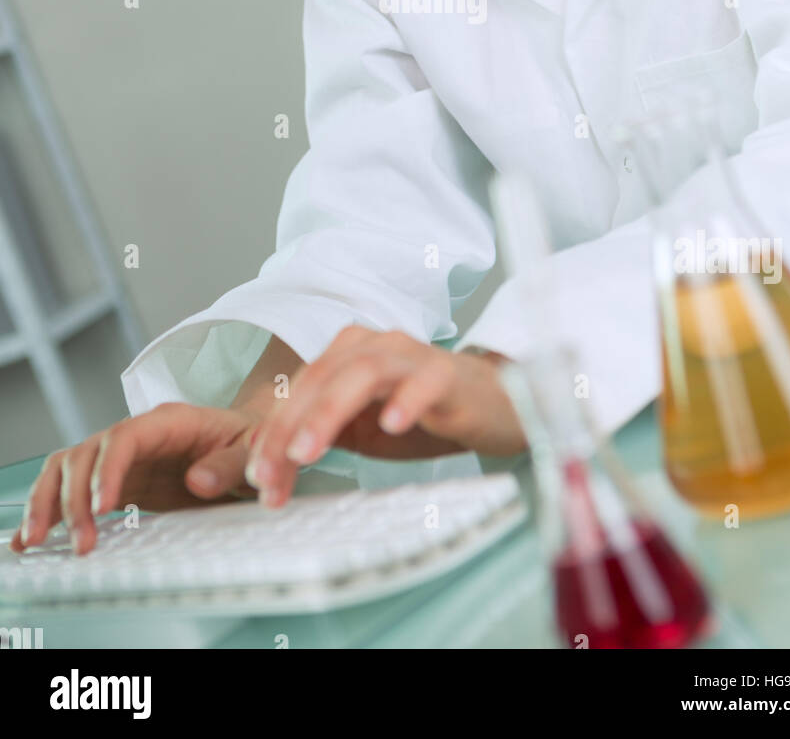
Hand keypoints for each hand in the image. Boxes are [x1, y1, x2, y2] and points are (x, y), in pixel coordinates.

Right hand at [8, 403, 263, 558]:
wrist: (245, 445)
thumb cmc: (248, 442)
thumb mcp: (252, 450)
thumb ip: (231, 464)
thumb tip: (198, 481)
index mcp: (170, 421)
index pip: (125, 437)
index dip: (108, 470)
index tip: (103, 506)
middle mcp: (138, 434)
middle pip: (87, 452)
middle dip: (74, 498)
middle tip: (82, 543)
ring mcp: (123, 456)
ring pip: (69, 466)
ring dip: (50, 502)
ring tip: (38, 540)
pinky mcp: (116, 478)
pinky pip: (72, 486)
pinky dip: (48, 507)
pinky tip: (31, 535)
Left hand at [243, 327, 527, 508]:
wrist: (493, 408)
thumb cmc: (424, 415)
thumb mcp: (361, 430)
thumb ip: (317, 435)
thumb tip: (262, 460)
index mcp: (346, 355)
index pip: (298, 391)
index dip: (273, 433)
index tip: (259, 479)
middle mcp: (374, 346)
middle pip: (320, 377)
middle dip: (289, 427)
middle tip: (271, 473)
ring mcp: (411, 356)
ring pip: (362, 372)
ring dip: (329, 410)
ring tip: (308, 451)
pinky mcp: (447, 375)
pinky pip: (424, 381)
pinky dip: (405, 400)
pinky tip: (391, 425)